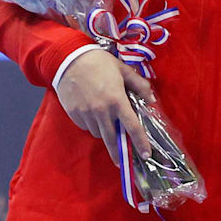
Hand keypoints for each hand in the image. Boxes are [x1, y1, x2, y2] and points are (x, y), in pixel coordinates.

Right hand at [55, 46, 153, 162]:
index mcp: (117, 100)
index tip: (145, 155)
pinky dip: (91, 125)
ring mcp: (86, 113)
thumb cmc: (100, 62)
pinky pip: (86, 126)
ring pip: (98, 133)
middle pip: (112, 139)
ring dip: (104, 132)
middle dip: (118, 152)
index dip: (140, 143)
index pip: (132, 127)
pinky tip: (92, 114)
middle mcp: (102, 111)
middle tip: (122, 161)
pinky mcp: (74, 114)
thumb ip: (140, 85)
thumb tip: (151, 99)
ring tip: (106, 122)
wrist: (69, 59)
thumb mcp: (124, 70)